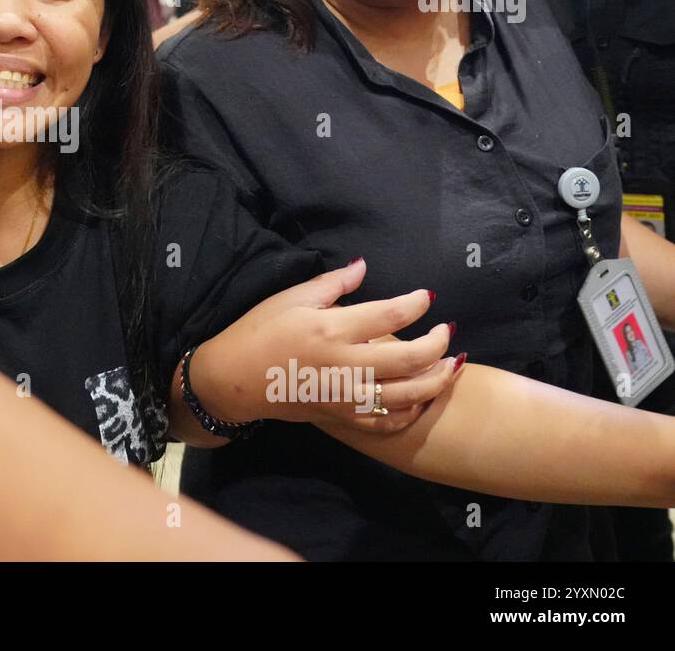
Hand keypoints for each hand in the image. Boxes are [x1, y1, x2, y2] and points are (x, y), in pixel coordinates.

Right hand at [183, 258, 460, 435]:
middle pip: (411, 358)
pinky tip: (421, 398)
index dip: (416, 304)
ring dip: (437, 379)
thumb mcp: (291, 298)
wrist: (235, 379)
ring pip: (408, 394)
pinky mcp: (342, 416)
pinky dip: (411, 411)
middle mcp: (345, 365)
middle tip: (447, 331)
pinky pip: (387, 421)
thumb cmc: (260, 330)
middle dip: (438, 343)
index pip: (390, 314)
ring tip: (450, 364)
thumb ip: (333, 283)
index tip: (427, 297)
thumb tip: (365, 265)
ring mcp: (346, 396)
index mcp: (332, 330)